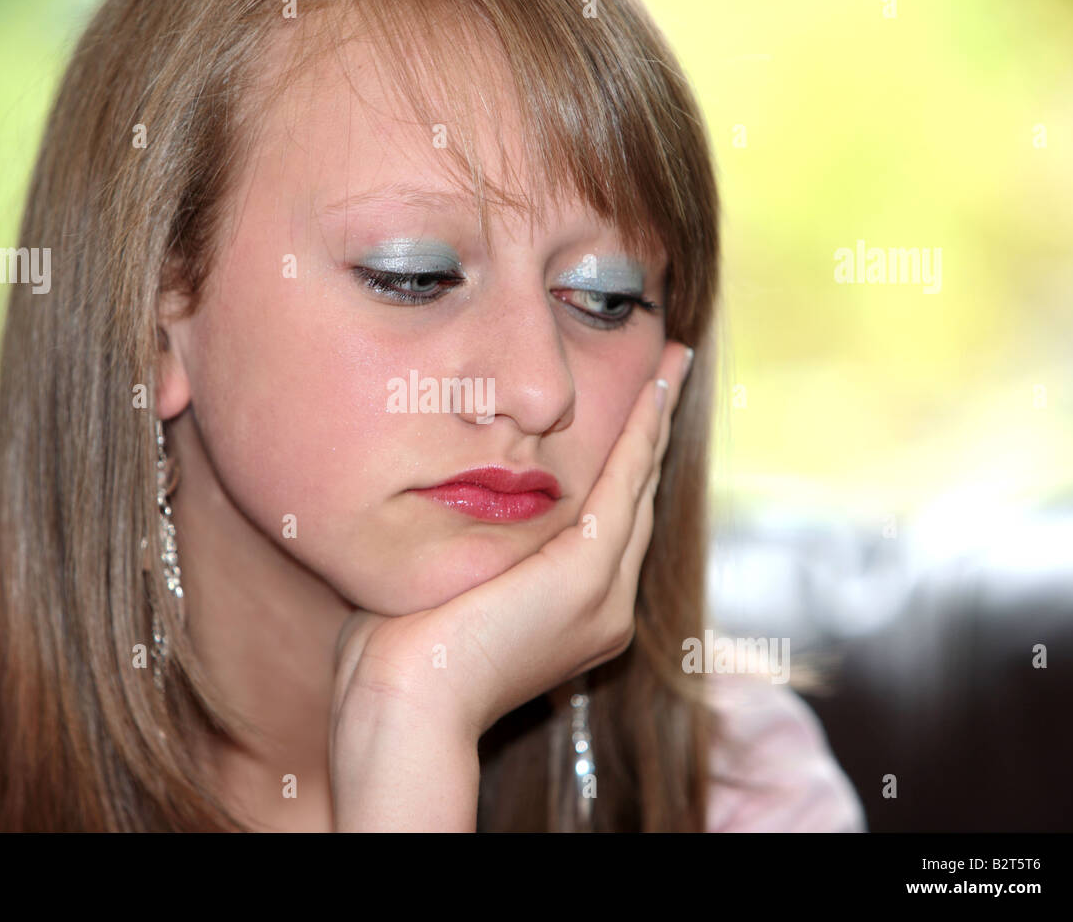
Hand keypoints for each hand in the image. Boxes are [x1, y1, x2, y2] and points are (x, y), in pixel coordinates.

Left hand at [329, 340, 693, 827]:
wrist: (403, 707)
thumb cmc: (399, 656)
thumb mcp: (447, 586)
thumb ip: (472, 546)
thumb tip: (457, 501)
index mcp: (572, 614)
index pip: (606, 525)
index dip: (623, 467)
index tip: (632, 414)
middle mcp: (601, 607)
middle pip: (636, 501)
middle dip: (652, 434)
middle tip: (669, 371)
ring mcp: (599, 593)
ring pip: (638, 487)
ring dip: (656, 420)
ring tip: (672, 365)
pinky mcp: (585, 575)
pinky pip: (624, 485)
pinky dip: (641, 434)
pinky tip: (654, 390)